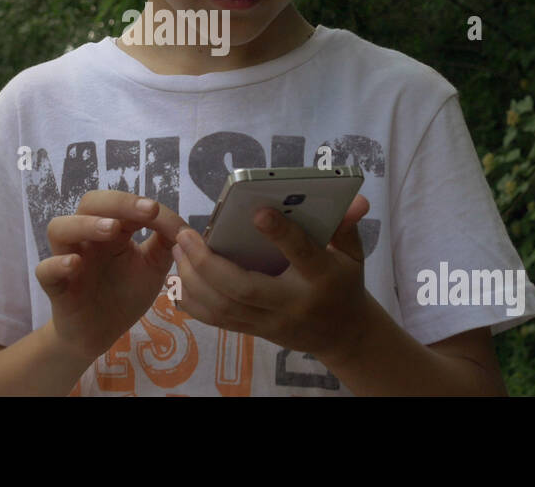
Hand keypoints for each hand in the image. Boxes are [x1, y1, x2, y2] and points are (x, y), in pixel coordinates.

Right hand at [35, 190, 189, 361]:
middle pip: (89, 204)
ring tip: (111, 229)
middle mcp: (87, 238)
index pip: (119, 204)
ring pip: (59, 228)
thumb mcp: (153, 268)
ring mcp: (68, 259)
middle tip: (146, 212)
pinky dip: (57, 264)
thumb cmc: (124, 294)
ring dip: (85, 224)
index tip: (159, 212)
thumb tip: (183, 225)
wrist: (100, 333)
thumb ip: (166, 244)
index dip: (138, 203)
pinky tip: (75, 264)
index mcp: (111, 230)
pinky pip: (45, 269)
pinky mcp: (55, 286)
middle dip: (117, 203)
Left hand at [170, 193, 373, 361]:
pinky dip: (193, 301)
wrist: (342, 334)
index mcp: (321, 278)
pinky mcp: (255, 332)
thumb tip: (355, 200)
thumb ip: (347, 225)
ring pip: (223, 307)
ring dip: (193, 279)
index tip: (256, 211)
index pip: (301, 255)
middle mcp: (291, 303)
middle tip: (186, 236)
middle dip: (209, 263)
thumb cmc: (343, 282)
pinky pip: (217, 321)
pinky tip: (180, 277)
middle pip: (244, 289)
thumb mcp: (353, 253)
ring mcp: (270, 322)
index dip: (280, 233)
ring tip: (179, 250)